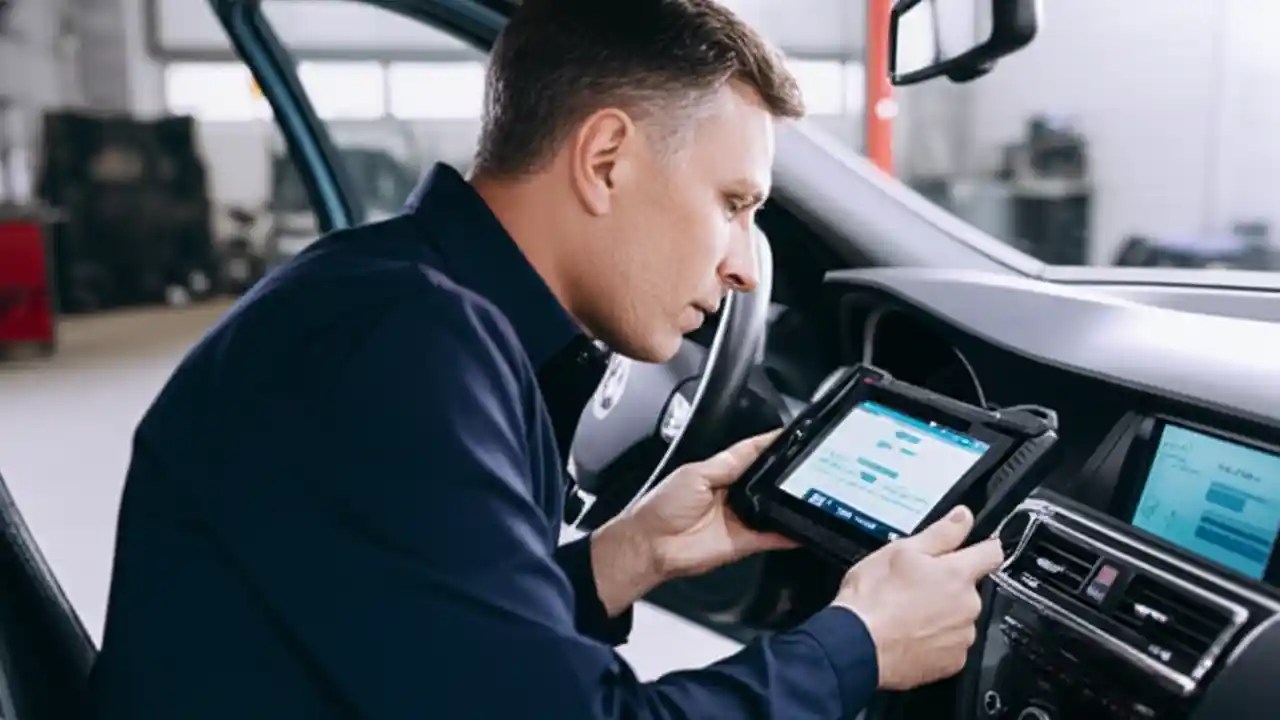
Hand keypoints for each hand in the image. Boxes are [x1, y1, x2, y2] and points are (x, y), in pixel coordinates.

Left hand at [590, 431, 797, 615]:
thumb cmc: (663, 506)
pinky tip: (807, 525)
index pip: (754, 454)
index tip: (798, 436)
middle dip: (789, 474)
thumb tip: (755, 447)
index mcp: (721, 473)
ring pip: (776, 507)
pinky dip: (791, 533)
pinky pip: (774, 536)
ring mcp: (742, 518)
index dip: (774, 445)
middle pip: (770, 481)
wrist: (651, 545)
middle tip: (813, 465)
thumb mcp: (695, 474)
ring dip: (792, 502)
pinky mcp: (746, 542)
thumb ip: (727, 464)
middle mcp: (735, 494)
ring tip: (816, 492)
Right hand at [832, 506, 1003, 689]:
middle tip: (915, 586)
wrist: (857, 644)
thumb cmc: (873, 598)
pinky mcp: (952, 663)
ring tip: (907, 613)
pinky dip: (935, 640)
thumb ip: (940, 533)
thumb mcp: (900, 551)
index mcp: (957, 574)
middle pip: (969, 589)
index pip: (992, 553)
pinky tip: (910, 633)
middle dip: (948, 586)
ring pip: (959, 618)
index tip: (975, 550)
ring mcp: (962, 637)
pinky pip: (950, 645)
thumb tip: (963, 517)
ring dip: (942, 614)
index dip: (983, 548)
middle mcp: (968, 606)